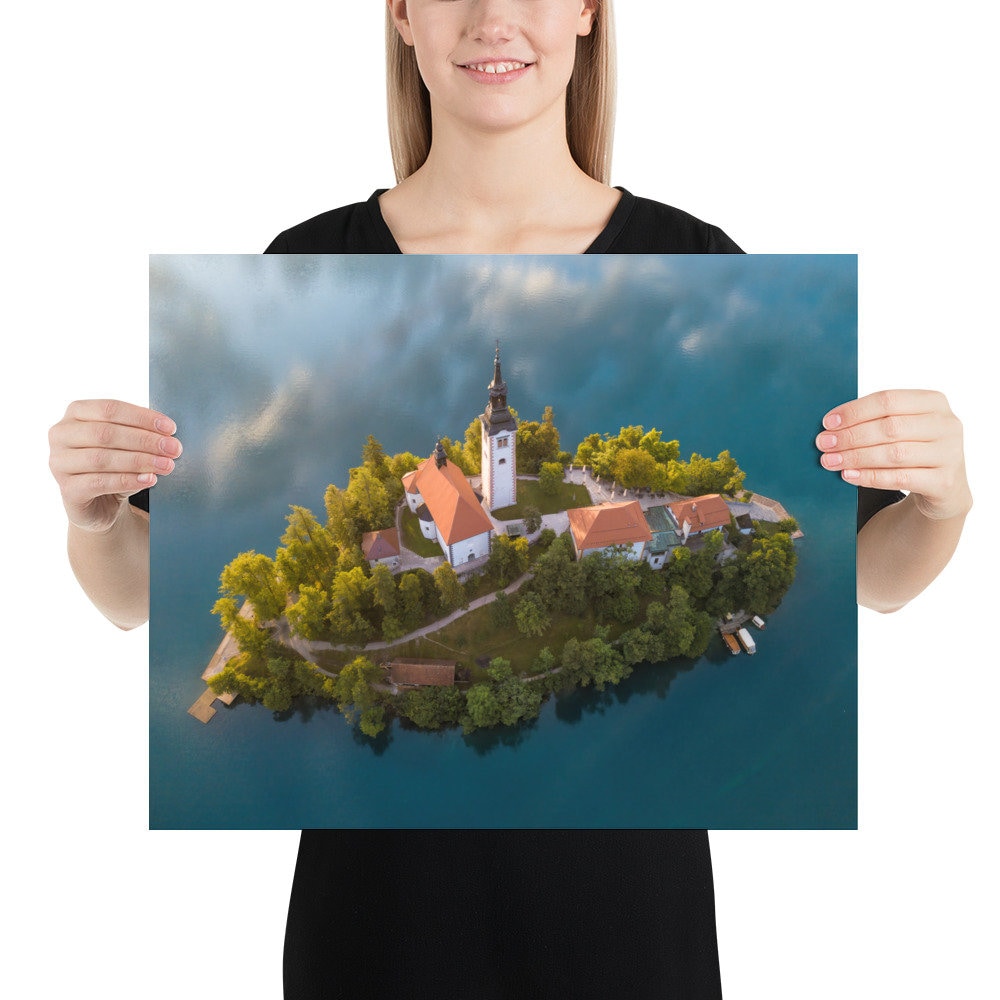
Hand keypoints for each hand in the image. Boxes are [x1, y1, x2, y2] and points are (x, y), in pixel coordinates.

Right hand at [49, 399, 181, 532]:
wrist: (101, 504)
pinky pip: (99, 483)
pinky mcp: (67, 490)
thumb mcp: (127, 444)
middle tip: (173, 449)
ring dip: (140, 461)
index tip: (170, 428)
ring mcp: (59, 463)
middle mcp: (61, 435)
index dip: (142, 417)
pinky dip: (128, 480)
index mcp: (76, 413)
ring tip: (167, 465)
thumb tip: (169, 436)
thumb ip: (141, 433)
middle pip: (106, 433)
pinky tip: (149, 479)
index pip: (110, 409)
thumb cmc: (115, 466)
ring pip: (102, 458)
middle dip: (145, 440)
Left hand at [815, 389, 970, 521]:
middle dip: (851, 436)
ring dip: (856, 457)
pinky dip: (870, 477)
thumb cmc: (913, 450)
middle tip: (823, 444)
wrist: (945, 487)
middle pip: (890, 427)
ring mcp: (949, 454)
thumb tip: (831, 425)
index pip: (888, 400)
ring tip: (830, 461)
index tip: (827, 422)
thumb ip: (875, 420)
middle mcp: (947, 425)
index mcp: (934, 402)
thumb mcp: (903, 428)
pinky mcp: (944, 482)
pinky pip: (900, 478)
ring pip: (894, 453)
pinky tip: (849, 475)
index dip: (855, 411)